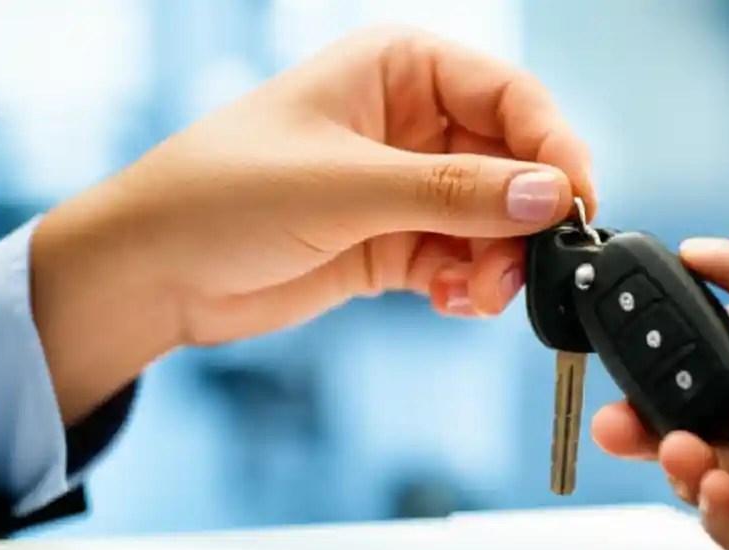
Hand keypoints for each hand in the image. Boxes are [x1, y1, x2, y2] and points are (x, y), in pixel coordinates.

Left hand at [28, 26, 593, 422]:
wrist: (153, 273)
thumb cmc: (220, 195)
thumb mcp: (346, 186)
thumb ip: (455, 192)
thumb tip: (550, 195)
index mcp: (401, 70)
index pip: (512, 97)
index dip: (554, 149)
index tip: (576, 205)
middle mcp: (413, 123)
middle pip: (515, 165)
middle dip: (524, 221)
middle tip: (521, 269)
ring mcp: (406, 186)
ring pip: (495, 221)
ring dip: (499, 262)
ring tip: (476, 294)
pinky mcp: (395, 242)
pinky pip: (463, 261)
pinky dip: (468, 285)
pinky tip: (448, 301)